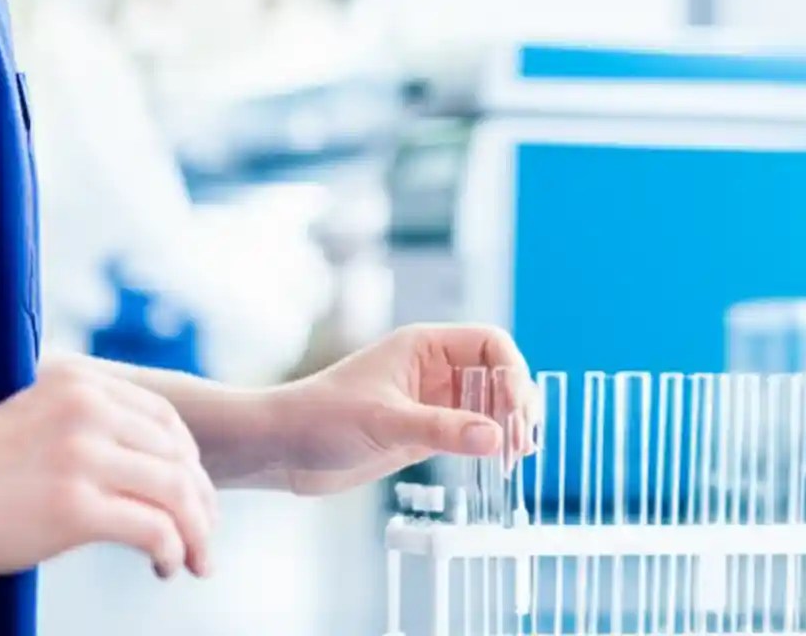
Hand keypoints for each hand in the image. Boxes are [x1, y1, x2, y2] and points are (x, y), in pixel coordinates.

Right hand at [0, 355, 217, 578]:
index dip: (190, 462)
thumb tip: (148, 460)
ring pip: (178, 493)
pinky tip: (164, 568)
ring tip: (196, 561)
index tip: (193, 497)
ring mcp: (83, 455)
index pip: (166, 419)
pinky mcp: (76, 506)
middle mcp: (89, 409)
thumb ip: (85, 423)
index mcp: (81, 383)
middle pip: (180, 456)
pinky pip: (156, 529)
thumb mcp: (35, 422)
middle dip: (202, 502)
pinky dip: (174, 551)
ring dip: (198, 532)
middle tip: (206, 539)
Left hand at [273, 324, 541, 494]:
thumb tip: (496, 437)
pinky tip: (499, 462)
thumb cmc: (320, 417)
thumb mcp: (385, 422)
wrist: (282, 447)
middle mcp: (432, 368)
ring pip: (488, 405)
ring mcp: (430, 401)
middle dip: (517, 402)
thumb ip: (442, 429)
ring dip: (507, 425)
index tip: (515, 410)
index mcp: (423, 346)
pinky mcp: (423, 431)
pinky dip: (489, 443)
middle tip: (524, 441)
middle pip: (496, 374)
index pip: (489, 343)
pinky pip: (469, 431)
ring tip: (517, 456)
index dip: (512, 372)